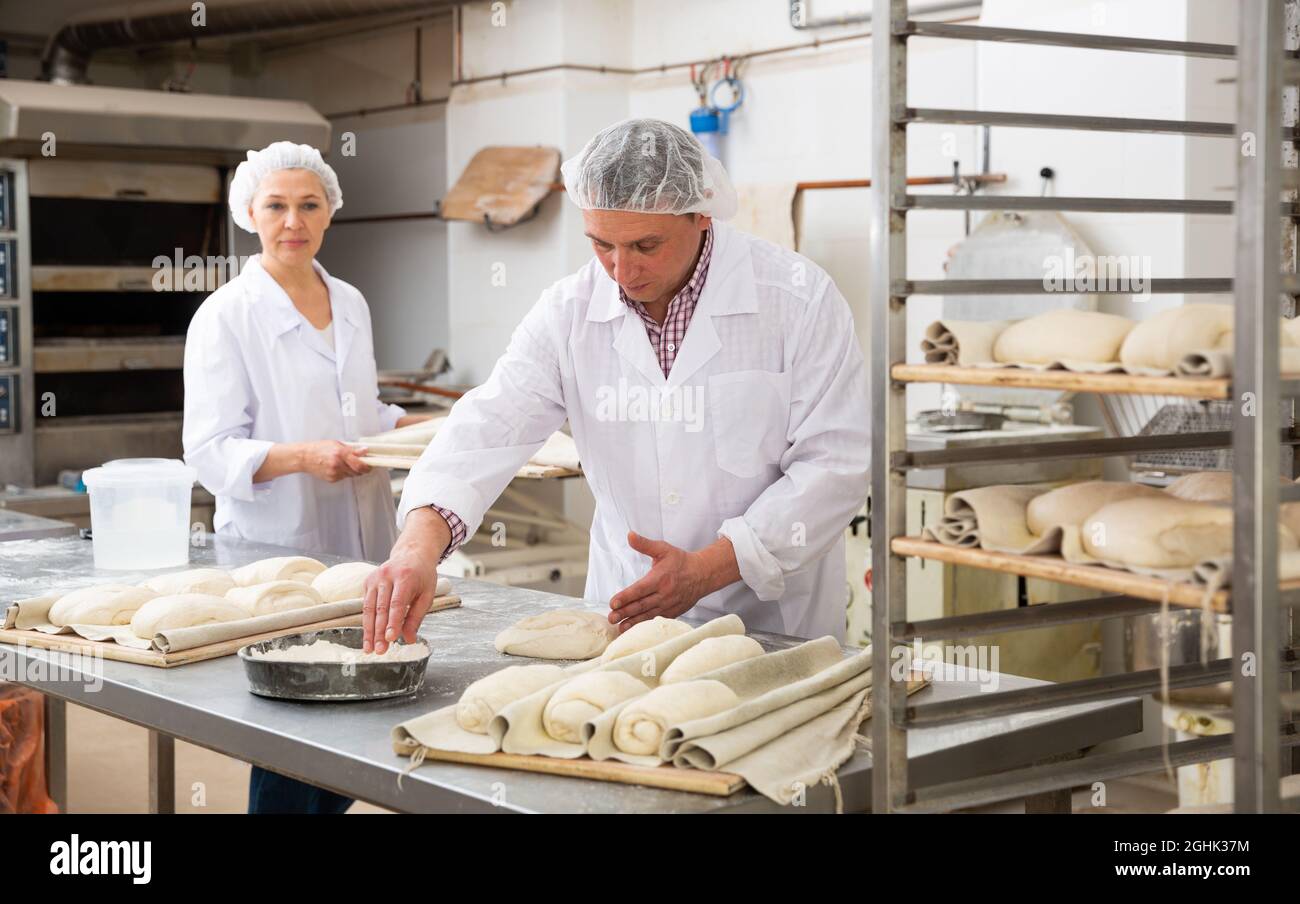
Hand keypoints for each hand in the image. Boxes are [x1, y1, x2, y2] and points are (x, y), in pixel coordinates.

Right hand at [300, 440, 370, 481]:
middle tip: (362, 464)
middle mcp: (338, 464)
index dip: (368, 465)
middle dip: (362, 468)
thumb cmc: (319, 448)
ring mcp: (335, 473)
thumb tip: (364, 451)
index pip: (360, 463)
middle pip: (358, 471)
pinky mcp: (332, 479)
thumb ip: (351, 449)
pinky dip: (343, 473)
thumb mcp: (336, 444)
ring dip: (352, 470)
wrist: (304, 457)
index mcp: (341, 453)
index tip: (371, 464)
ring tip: (344, 463)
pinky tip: (336, 467)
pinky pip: (343, 477)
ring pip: (351, 475)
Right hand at [362, 508, 450, 652]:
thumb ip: (416, 617)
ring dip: (369, 631)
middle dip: (379, 632)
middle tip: (380, 651)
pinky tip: (368, 636)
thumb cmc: (422, 576)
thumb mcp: (427, 594)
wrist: (411, 553)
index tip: (390, 638)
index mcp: (405, 577)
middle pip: (381, 608)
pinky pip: (366, 605)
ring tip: (369, 649)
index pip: (397, 603)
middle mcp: (387, 576)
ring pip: (369, 608)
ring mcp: (375, 578)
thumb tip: (408, 640)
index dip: (393, 622)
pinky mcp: (367, 581)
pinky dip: (367, 621)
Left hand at [608, 532, 723, 631]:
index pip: (639, 589)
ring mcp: (669, 605)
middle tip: (611, 618)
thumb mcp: (663, 549)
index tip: (613, 603)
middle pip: (641, 605)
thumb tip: (630, 535)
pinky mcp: (673, 612)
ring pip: (648, 615)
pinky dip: (645, 625)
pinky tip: (635, 629)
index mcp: (660, 578)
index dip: (625, 597)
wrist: (702, 574)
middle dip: (625, 613)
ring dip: (633, 622)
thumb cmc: (680, 561)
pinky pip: (657, 619)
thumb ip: (645, 544)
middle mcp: (664, 594)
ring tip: (620, 628)